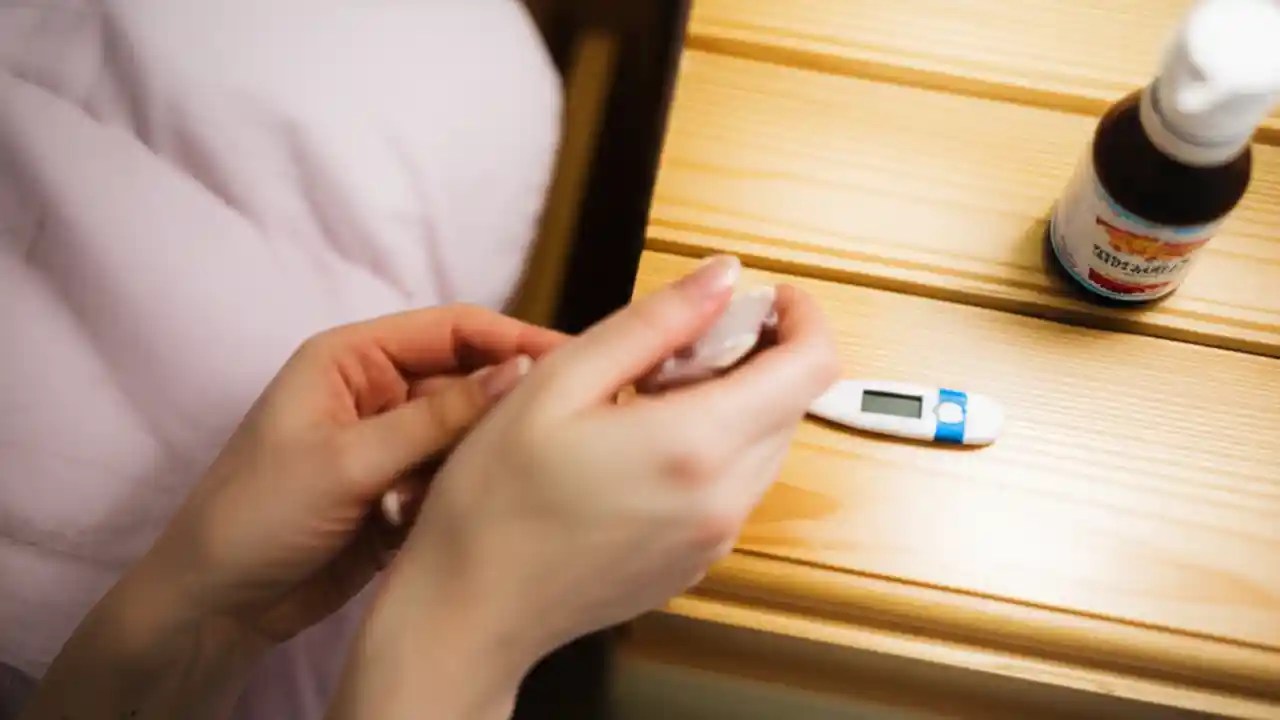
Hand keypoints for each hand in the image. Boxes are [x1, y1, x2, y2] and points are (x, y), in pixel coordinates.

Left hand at [136, 306, 563, 643]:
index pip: (454, 329)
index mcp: (352, 358)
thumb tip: (520, 371)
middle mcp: (377, 392)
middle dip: (499, 411)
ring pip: (466, 437)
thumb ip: (439, 417)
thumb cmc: (256, 515)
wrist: (215, 607)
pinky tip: (425, 523)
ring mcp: (391, 445)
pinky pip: (452, 480)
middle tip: (552, 434)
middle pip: (468, 382)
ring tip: (445, 496)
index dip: (515, 340)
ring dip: (467, 465)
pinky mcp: (400, 492)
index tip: (574, 359)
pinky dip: (453, 499)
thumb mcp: (349, 459)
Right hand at [333, 257, 838, 718]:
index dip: (803, 317)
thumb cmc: (495, 497)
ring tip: (649, 395)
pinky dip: (714, 450)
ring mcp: (715, 539)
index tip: (766, 297)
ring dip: (735, 404)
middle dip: (757, 357)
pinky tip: (643, 446)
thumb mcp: (560, 381)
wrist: (469, 610)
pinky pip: (735, 488)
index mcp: (697, 445)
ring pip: (766, 446)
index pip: (810, 366)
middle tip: (679, 343)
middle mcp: (724, 499)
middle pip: (791, 404)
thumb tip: (723, 275)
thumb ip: (654, 322)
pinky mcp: (697, 562)